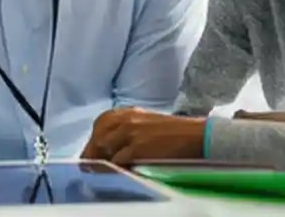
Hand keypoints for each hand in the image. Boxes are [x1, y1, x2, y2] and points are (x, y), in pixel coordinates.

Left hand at [80, 107, 205, 164]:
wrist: (195, 135)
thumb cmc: (174, 132)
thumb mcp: (146, 123)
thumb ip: (128, 129)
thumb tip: (111, 146)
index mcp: (128, 112)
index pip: (101, 123)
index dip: (94, 139)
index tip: (91, 152)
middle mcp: (126, 119)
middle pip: (98, 136)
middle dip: (91, 152)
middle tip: (89, 166)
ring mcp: (130, 133)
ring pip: (103, 149)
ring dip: (99, 161)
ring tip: (99, 171)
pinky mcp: (137, 147)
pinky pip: (117, 160)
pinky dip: (113, 168)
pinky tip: (115, 173)